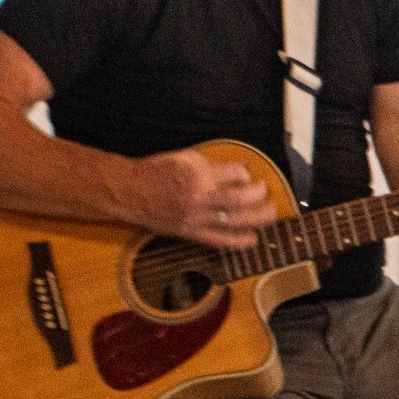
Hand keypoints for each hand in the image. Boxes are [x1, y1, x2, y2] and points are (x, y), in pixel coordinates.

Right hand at [130, 149, 273, 246]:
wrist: (128, 191)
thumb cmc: (156, 171)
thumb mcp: (185, 157)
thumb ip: (214, 163)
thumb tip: (241, 167)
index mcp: (198, 174)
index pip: (236, 173)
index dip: (245, 174)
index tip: (245, 175)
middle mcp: (198, 196)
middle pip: (241, 198)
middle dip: (260, 195)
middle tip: (265, 192)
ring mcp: (195, 217)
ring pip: (235, 219)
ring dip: (258, 217)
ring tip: (270, 212)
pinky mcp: (189, 232)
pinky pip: (218, 240)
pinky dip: (239, 241)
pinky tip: (254, 239)